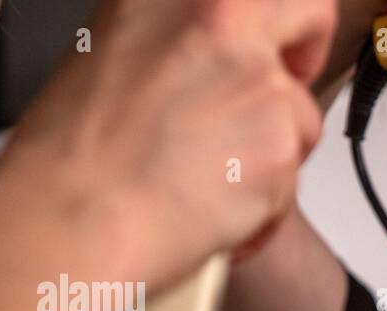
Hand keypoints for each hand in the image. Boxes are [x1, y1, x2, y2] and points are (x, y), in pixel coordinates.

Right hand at [0, 0, 334, 289]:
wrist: (74, 215)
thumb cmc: (76, 152)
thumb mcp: (117, 47)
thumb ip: (183, 37)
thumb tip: (217, 49)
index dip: (278, 19)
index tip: (271, 44)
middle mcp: (222, 17)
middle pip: (313, 12)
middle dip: (307, 55)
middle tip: (281, 95)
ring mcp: (259, 81)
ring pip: (303, 117)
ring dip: (272, 154)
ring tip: (211, 183)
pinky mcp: (280, 143)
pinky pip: (293, 179)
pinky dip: (264, 207)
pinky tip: (214, 212)